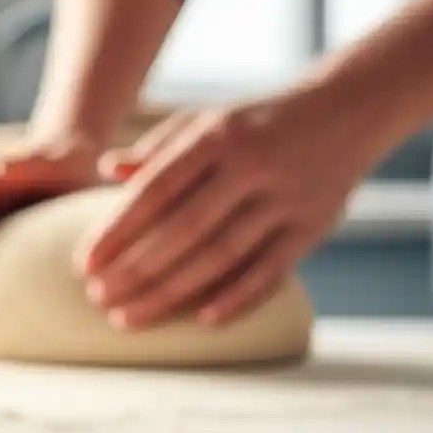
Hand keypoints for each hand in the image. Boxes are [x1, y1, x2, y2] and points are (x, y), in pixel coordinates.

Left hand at [77, 91, 375, 327]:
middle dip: (136, 270)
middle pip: (184, 230)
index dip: (117, 229)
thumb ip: (158, 148)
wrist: (348, 111)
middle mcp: (250, 166)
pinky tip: (200, 321)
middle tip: (97, 298)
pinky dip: (237, 298)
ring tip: (128, 316)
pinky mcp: (311, 227)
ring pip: (221, 256)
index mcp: (216, 135)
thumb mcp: (207, 119)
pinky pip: (270, 271)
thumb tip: (107, 170)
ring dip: (171, 293)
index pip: (156, 189)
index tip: (84, 262)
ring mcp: (284, 199)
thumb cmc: (257, 122)